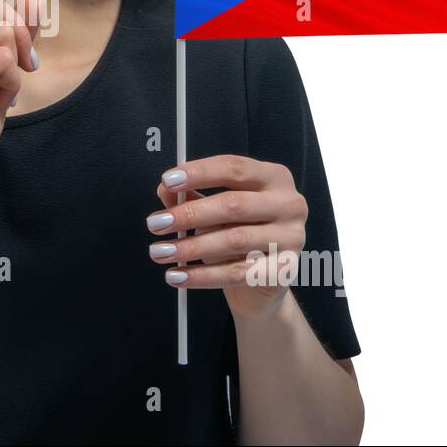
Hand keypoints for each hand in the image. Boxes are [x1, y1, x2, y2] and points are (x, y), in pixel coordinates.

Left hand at [147, 155, 307, 319]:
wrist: (264, 279)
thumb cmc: (239, 233)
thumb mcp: (215, 210)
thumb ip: (192, 196)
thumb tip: (166, 189)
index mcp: (274, 177)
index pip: (234, 168)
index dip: (199, 173)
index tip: (168, 181)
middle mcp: (289, 204)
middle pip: (234, 204)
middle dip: (189, 214)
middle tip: (156, 223)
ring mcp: (291, 238)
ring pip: (233, 240)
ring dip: (191, 247)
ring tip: (161, 251)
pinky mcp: (283, 271)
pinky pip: (236, 273)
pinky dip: (202, 276)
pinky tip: (177, 275)